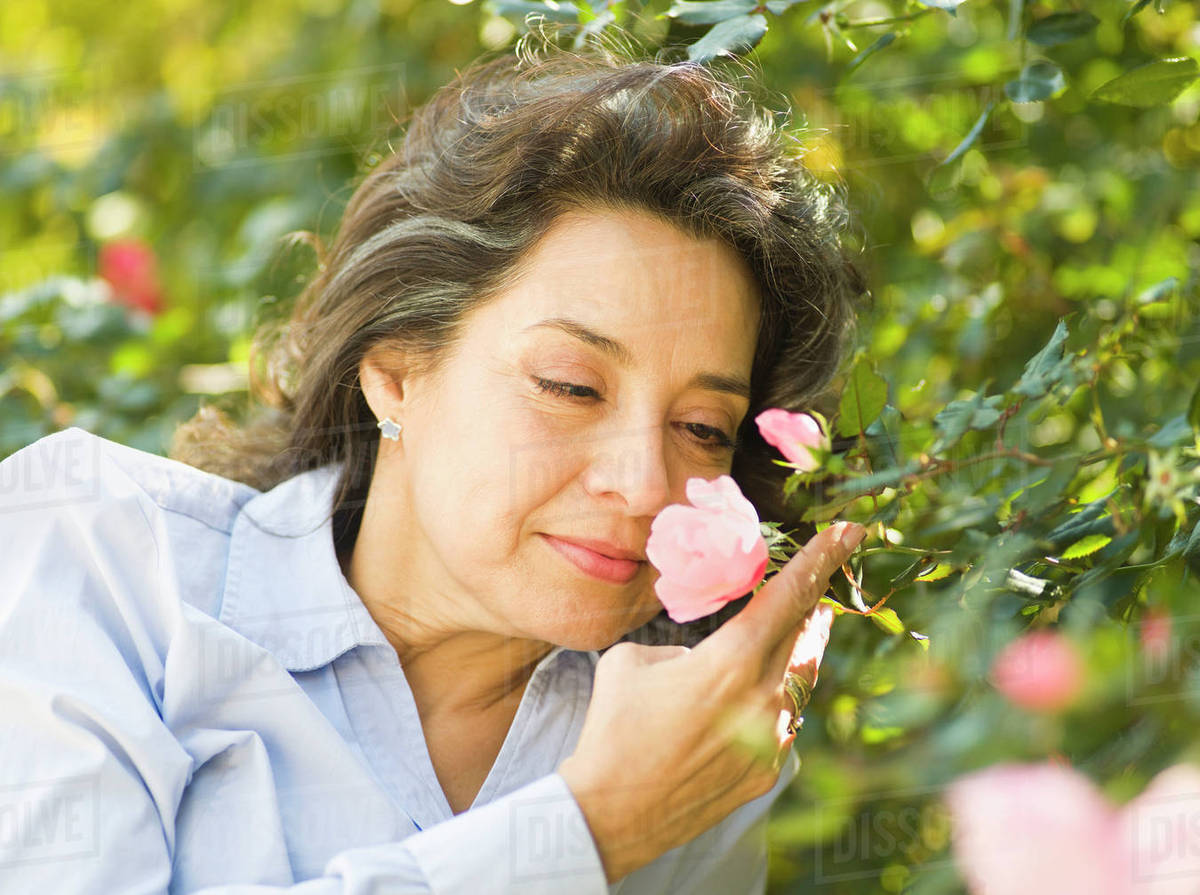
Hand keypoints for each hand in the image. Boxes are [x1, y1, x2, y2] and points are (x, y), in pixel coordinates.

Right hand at [556, 520, 865, 883]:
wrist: (611, 810)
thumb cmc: (614, 727)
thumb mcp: (635, 660)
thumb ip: (685, 648)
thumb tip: (704, 660)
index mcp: (731, 661)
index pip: (790, 596)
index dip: (822, 559)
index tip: (850, 532)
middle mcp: (763, 699)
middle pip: (805, 635)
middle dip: (811, 604)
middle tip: (815, 581)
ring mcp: (771, 740)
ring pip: (799, 680)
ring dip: (793, 654)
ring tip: (787, 635)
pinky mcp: (767, 772)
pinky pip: (783, 721)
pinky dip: (773, 701)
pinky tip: (750, 698)